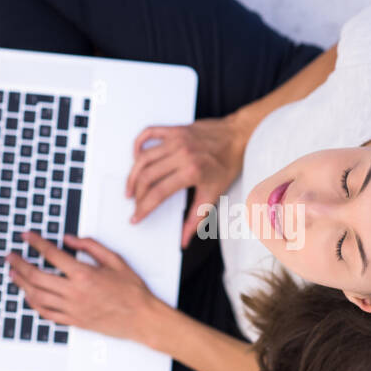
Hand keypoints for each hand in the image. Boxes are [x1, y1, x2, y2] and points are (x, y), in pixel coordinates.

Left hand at [5, 230, 159, 343]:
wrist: (141, 318)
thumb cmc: (132, 292)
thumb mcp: (115, 261)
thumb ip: (91, 247)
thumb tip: (70, 239)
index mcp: (84, 275)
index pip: (52, 255)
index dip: (35, 243)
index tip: (26, 237)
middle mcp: (74, 292)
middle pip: (37, 276)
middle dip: (19, 264)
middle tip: (10, 257)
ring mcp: (72, 309)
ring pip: (37, 295)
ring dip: (21, 284)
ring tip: (13, 274)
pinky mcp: (74, 321)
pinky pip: (46, 313)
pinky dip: (34, 304)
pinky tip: (29, 296)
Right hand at [124, 114, 250, 247]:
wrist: (239, 136)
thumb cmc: (228, 164)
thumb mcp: (214, 194)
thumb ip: (196, 219)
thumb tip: (184, 240)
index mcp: (192, 171)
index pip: (159, 193)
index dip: (144, 208)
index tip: (136, 217)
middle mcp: (181, 154)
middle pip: (147, 176)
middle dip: (137, 195)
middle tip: (134, 205)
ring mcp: (176, 139)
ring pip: (143, 157)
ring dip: (133, 174)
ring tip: (130, 188)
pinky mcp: (175, 129)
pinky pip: (149, 133)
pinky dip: (138, 144)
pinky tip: (136, 158)